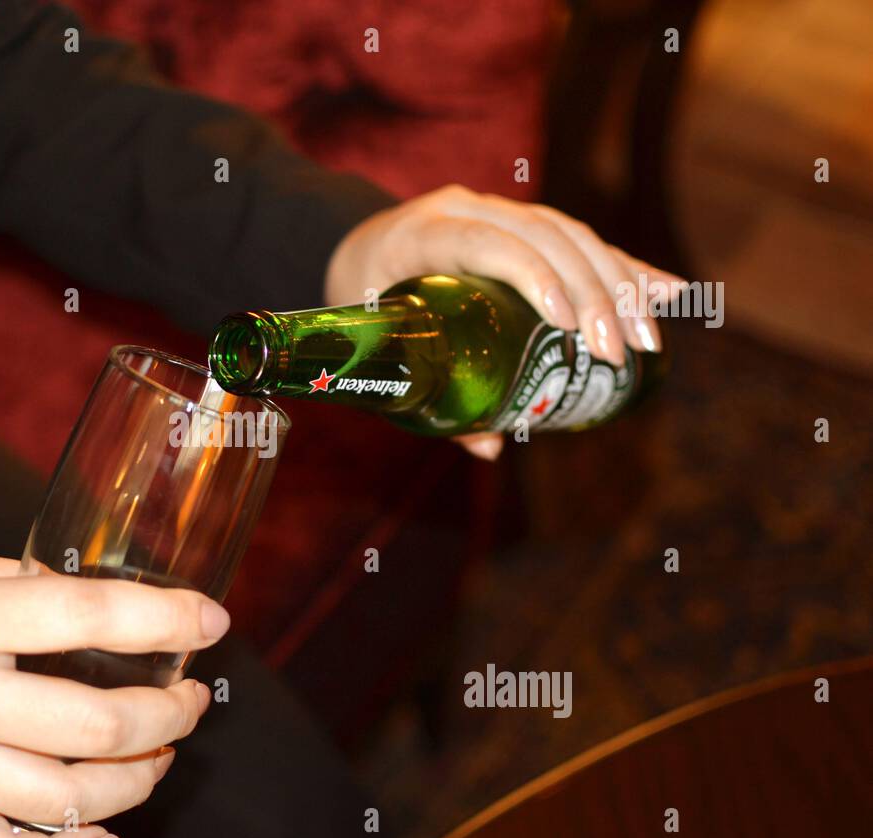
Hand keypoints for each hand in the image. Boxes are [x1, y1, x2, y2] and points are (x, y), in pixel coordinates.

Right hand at [0, 554, 226, 837]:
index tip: (209, 620)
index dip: (167, 618)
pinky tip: (101, 834)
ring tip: (158, 756)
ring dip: (137, 783)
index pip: (89, 618)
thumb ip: (15, 585)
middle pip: (97, 728)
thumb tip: (90, 602)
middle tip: (189, 698)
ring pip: (68, 802)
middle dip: (168, 715)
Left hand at [324, 184, 682, 459]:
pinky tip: (666, 291)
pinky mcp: (520, 220)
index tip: (563, 321)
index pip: (482, 242)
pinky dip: (623, 267)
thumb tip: (490, 448)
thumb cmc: (362, 306)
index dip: (529, 274)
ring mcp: (496, 209)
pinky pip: (578, 239)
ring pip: (569, 234)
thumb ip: (428, 391)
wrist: (353, 249)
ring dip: (618, 284)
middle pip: (542, 238)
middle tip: (616, 353)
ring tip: (646, 339)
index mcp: (421, 234)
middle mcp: (464, 209)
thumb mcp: (380, 345)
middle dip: (590, 294)